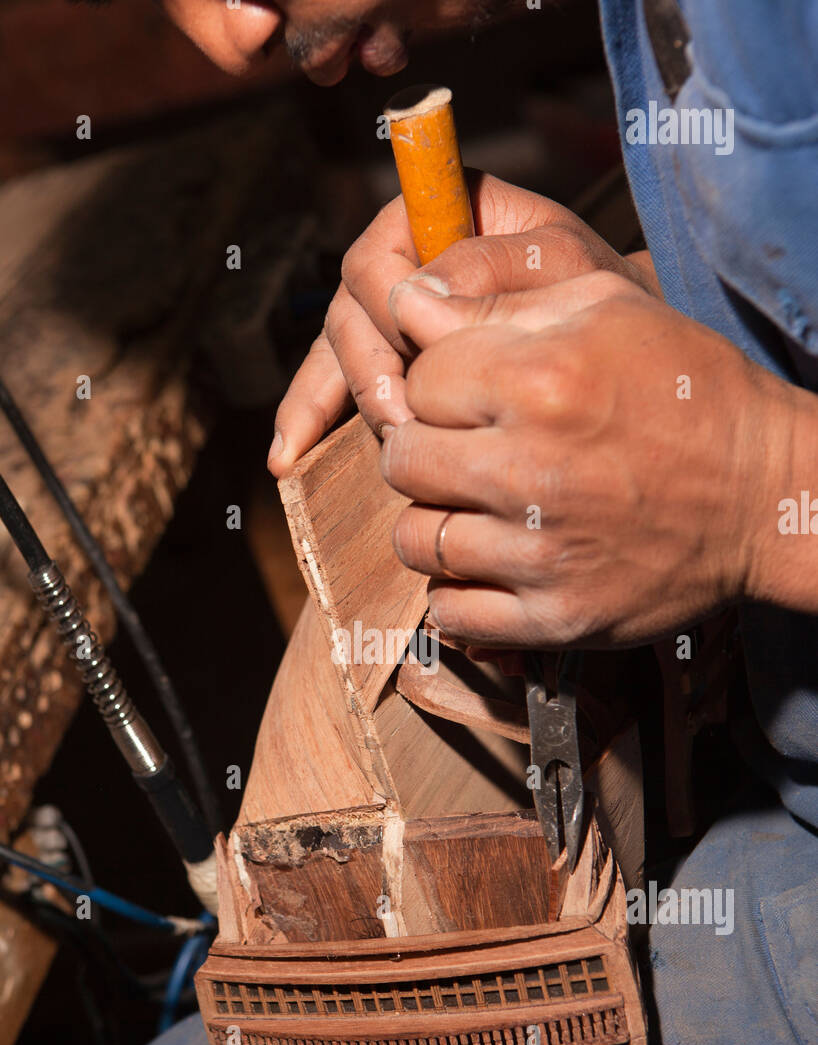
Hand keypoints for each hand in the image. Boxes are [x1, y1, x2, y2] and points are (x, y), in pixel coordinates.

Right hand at [269, 172, 659, 475]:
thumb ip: (499, 267)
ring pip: (336, 352)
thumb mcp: (570, 270)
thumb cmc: (604, 302)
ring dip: (343, 400)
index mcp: (440, 215)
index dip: (385, 305)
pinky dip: (307, 421)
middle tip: (405, 420)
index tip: (417, 356)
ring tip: (386, 443)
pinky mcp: (383, 366)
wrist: (622, 357)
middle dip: (370, 368)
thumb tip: (418, 297)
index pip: (379, 255)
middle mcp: (403, 261)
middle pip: (350, 309)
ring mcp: (388, 316)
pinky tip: (287, 462)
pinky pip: (328, 387)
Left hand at [380, 270, 791, 648]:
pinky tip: (490, 562)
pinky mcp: (555, 619)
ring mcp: (542, 557)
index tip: (470, 394)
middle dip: (423, 449)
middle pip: (402, 461)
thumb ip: (498, 299)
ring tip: (476, 507)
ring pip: (415, 541)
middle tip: (464, 450)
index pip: (419, 381)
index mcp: (543, 381)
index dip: (438, 383)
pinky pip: (452, 612)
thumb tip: (403, 302)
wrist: (766, 497)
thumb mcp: (609, 309)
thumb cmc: (690, 393)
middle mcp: (533, 472)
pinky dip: (458, 590)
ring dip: (434, 522)